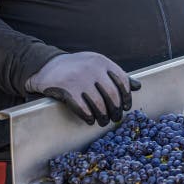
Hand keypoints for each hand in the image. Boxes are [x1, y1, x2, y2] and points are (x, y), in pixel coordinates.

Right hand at [25, 52, 140, 125]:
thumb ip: (116, 75)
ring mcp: (79, 78)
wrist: (46, 65)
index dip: (126, 97)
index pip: (122, 81)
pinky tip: (90, 120)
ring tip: (103, 121)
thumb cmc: (77, 68)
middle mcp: (92, 69)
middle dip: (116, 110)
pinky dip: (88, 116)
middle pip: (112, 95)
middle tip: (115, 118)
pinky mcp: (66, 89)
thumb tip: (138, 86)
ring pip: (98, 104)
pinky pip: (82, 108)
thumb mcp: (97, 66)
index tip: (126, 107)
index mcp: (102, 62)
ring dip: (103, 116)